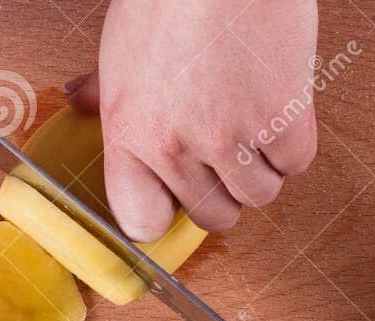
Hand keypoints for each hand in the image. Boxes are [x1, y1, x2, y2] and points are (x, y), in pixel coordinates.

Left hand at [66, 0, 318, 239]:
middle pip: (212, 217)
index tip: (174, 199)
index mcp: (130, 132)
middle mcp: (176, 146)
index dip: (163, 214)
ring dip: (261, 168)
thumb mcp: (120, 44)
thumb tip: (80, 99)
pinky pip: (295, 165)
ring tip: (252, 125)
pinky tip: (278, 108)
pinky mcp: (281, 123)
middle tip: (224, 154)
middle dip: (222, 192)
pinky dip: (292, 143)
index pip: (142, 222)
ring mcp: (231, 139)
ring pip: (258, 196)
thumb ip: (105, 88)